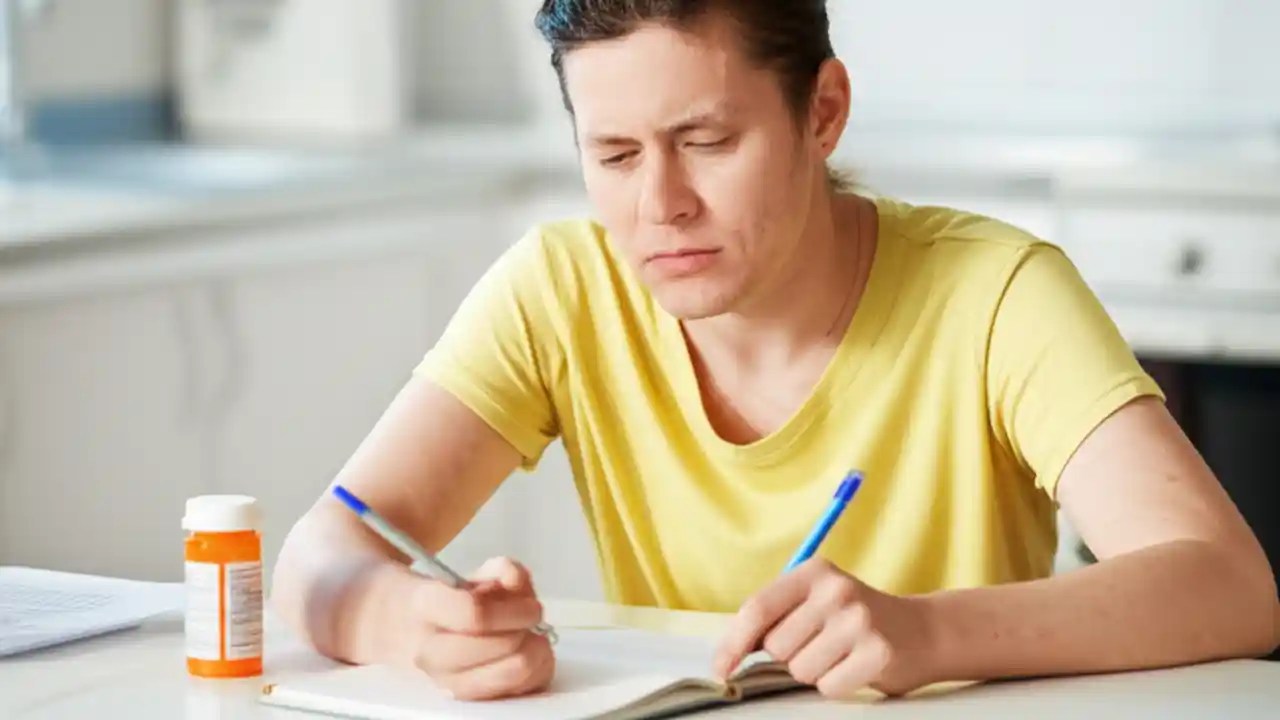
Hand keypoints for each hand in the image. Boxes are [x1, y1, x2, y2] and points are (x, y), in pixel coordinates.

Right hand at [402, 556, 553, 699]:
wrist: (401, 631)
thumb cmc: (441, 601)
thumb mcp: (465, 573)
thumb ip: (498, 569)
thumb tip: (515, 581)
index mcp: (425, 608)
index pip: (475, 615)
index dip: (514, 609)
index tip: (530, 604)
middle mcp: (431, 653)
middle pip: (503, 647)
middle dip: (525, 627)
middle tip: (528, 616)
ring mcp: (447, 683)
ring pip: (516, 673)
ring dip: (534, 648)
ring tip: (526, 634)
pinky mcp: (468, 700)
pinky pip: (523, 690)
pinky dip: (536, 668)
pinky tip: (524, 652)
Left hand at [713, 558, 933, 698]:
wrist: (923, 631)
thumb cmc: (853, 621)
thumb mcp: (814, 602)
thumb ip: (773, 618)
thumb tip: (726, 654)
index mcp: (813, 572)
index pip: (757, 609)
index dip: (732, 643)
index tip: (720, 669)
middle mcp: (836, 590)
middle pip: (776, 647)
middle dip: (789, 656)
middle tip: (820, 645)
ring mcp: (859, 620)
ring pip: (800, 670)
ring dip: (814, 672)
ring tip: (839, 655)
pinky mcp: (877, 652)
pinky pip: (828, 687)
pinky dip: (836, 685)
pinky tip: (854, 667)